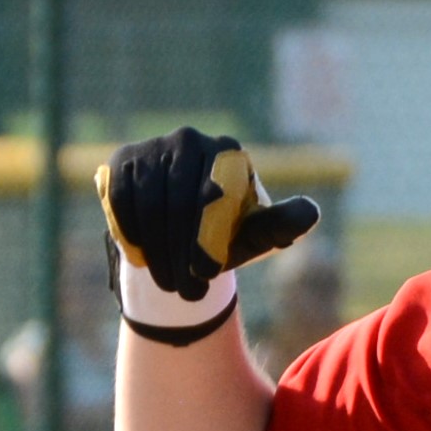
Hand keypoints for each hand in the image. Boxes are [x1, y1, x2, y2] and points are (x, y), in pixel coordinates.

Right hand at [98, 128, 319, 301]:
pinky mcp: (122, 161)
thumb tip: (310, 212)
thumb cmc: (230, 233)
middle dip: (181, 252)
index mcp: (228, 153)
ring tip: (170, 283)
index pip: (214, 199)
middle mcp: (189, 139)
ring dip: (157, 251)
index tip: (208, 274)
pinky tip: (143, 258)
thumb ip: (284, 223)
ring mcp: (152, 146)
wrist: (185, 232)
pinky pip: (120, 200)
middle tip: (187, 291)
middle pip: (178, 202)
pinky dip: (132, 233)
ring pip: (148, 204)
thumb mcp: (260, 233)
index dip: (208, 241)